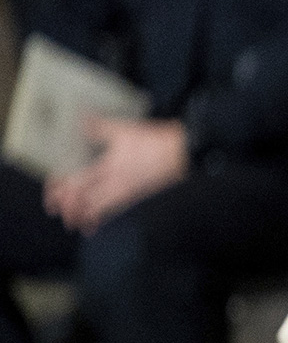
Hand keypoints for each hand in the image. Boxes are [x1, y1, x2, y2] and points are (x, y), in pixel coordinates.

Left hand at [44, 117, 188, 233]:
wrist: (181, 154)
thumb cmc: (155, 143)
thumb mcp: (124, 130)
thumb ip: (99, 126)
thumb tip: (81, 120)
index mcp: (110, 168)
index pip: (79, 183)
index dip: (63, 189)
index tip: (52, 192)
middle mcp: (116, 184)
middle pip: (86, 202)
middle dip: (69, 209)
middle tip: (55, 210)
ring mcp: (127, 192)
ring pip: (100, 210)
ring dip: (84, 217)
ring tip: (72, 222)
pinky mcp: (136, 194)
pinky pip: (114, 209)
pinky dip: (102, 217)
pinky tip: (97, 221)